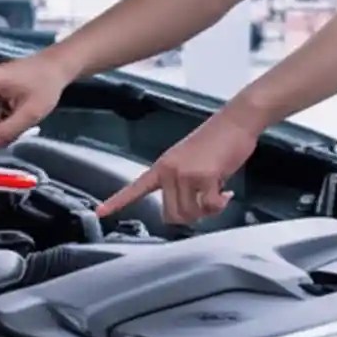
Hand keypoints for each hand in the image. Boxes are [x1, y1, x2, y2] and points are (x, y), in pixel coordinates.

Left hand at [96, 114, 259, 224]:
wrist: (235, 121)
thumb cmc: (218, 139)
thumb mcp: (189, 160)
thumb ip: (182, 183)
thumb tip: (190, 208)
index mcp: (162, 166)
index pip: (136, 188)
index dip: (117, 202)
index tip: (100, 212)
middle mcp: (169, 171)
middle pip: (171, 215)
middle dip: (191, 215)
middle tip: (206, 203)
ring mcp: (185, 174)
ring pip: (190, 213)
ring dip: (207, 210)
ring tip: (217, 193)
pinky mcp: (204, 177)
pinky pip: (209, 206)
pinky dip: (219, 205)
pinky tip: (226, 193)